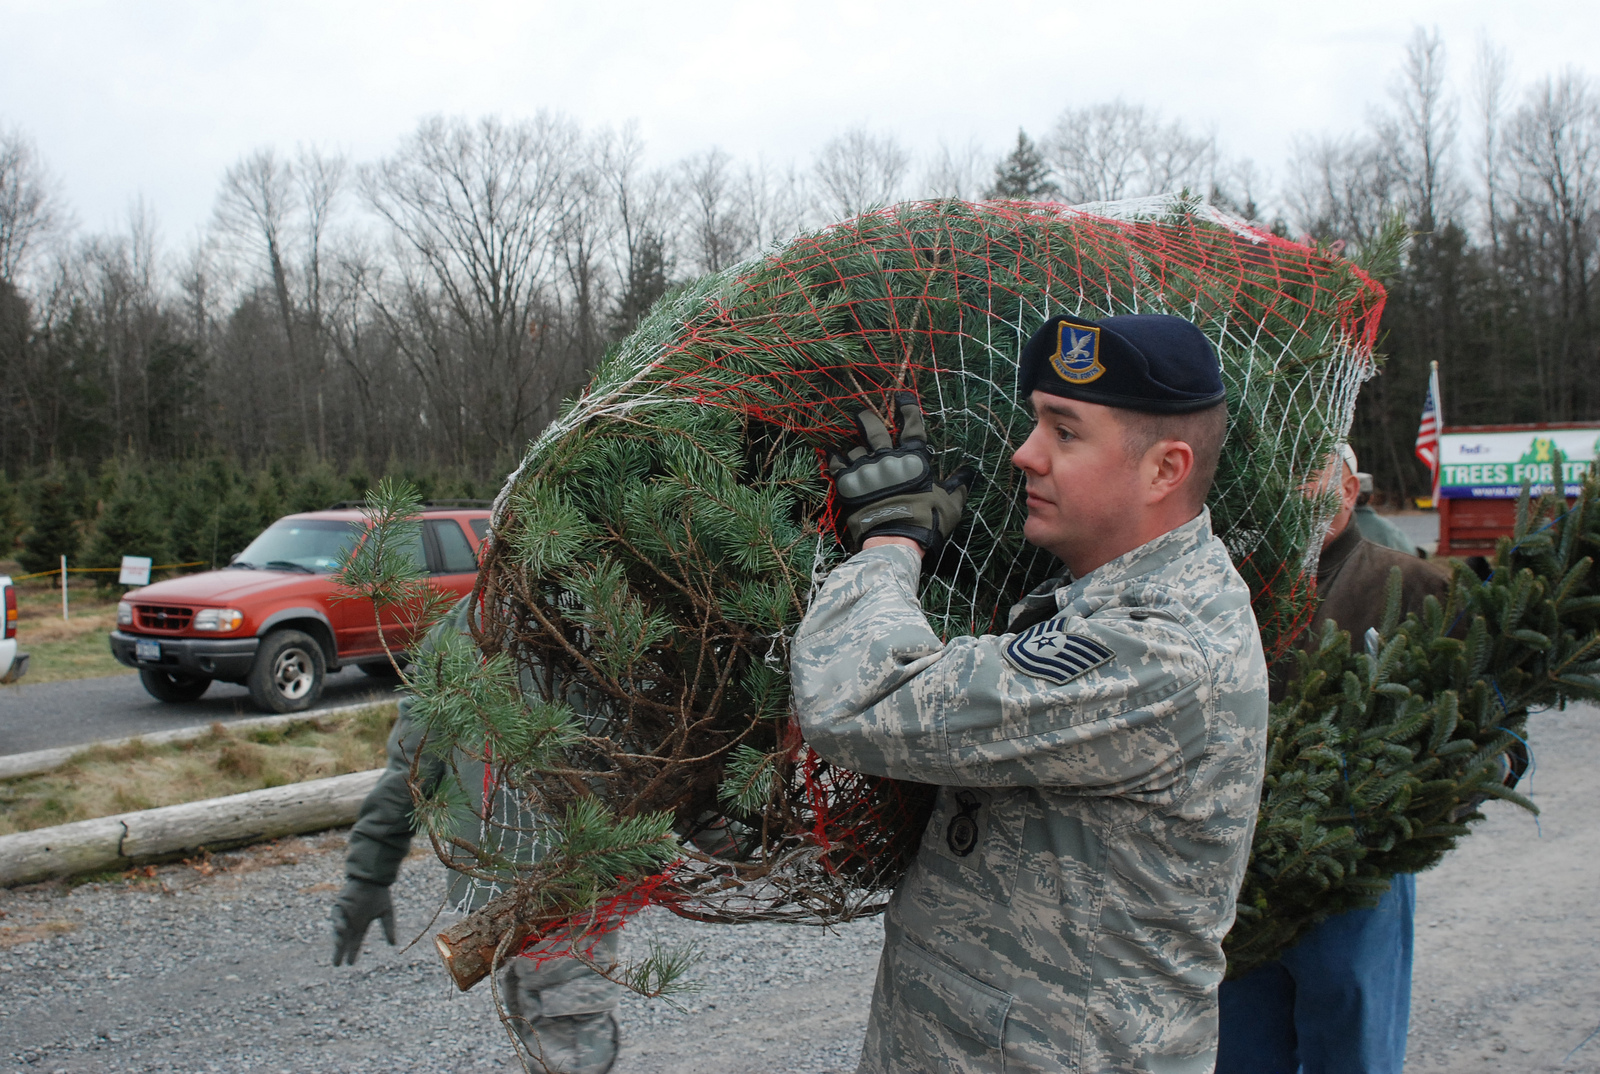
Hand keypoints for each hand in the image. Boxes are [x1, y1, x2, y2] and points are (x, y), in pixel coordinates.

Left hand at [331, 878, 396, 965]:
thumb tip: (393, 945)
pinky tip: (342, 928)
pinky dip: (337, 923)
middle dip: (340, 952)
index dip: (353, 952)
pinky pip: (336, 916)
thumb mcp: (387, 913)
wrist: (374, 879)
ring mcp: (344, 914)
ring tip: (339, 946)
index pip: (355, 941)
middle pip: (344, 940)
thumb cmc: (381, 894)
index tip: (350, 964)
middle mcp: (351, 921)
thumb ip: (388, 928)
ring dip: (338, 938)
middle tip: (336, 965)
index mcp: (362, 924)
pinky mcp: (339, 905)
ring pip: (338, 931)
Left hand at [826, 392, 975, 553]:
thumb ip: (958, 486)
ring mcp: (866, 470)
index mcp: (913, 460)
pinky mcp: (848, 485)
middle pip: (874, 429)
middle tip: (860, 413)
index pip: (912, 427)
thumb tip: (969, 473)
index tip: (901, 397)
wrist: (896, 539)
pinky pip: (837, 465)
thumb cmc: (928, 522)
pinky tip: (829, 452)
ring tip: (850, 446)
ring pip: (855, 448)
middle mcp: (887, 459)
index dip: (908, 409)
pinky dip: (833, 457)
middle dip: (867, 418)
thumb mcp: (951, 504)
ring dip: (854, 446)